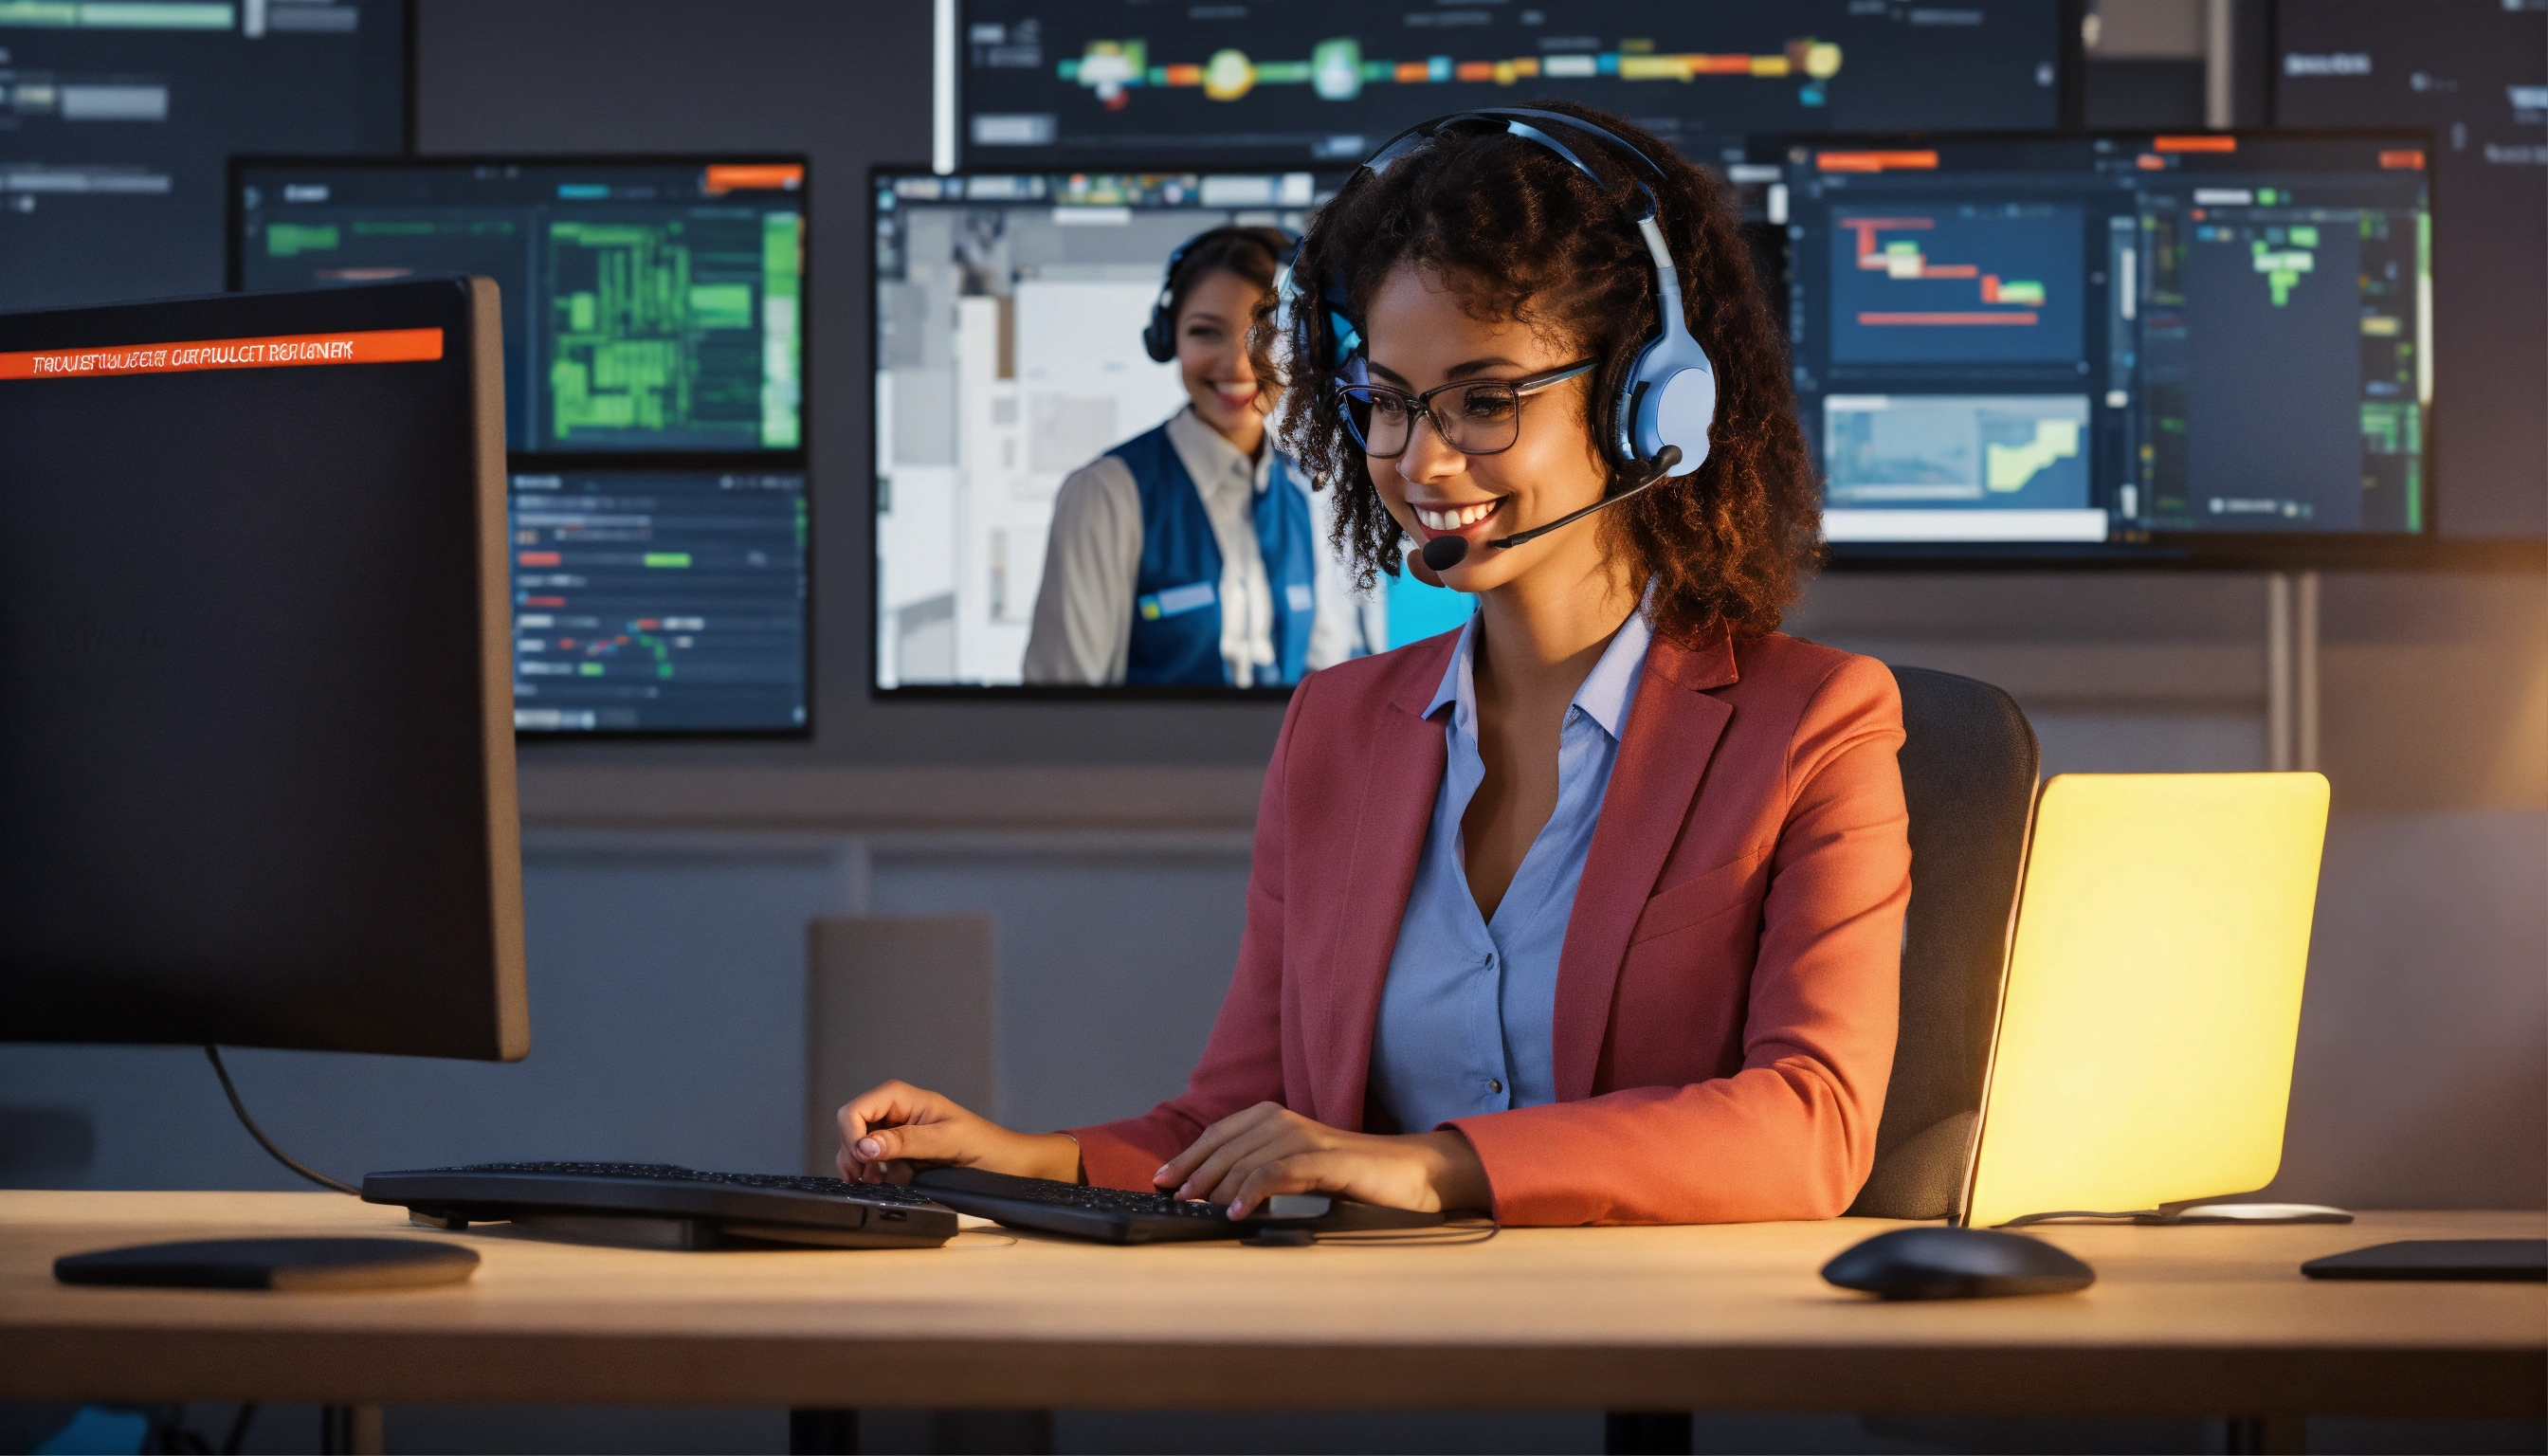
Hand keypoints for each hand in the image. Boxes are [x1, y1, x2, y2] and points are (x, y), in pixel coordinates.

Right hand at [835, 1080, 1081, 1185]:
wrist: (1009, 1166)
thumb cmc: (986, 1146)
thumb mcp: (947, 1141)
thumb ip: (907, 1142)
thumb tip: (867, 1146)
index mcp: (906, 1098)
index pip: (858, 1109)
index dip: (852, 1134)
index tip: (865, 1159)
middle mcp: (897, 1114)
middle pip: (851, 1127)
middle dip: (853, 1152)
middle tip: (868, 1177)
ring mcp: (897, 1135)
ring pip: (857, 1147)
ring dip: (860, 1166)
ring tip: (876, 1182)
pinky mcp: (900, 1155)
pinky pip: (871, 1163)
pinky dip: (870, 1175)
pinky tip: (883, 1183)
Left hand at [1155, 1102, 1491, 1218]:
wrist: (1410, 1174)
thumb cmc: (1352, 1177)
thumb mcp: (1298, 1169)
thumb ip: (1262, 1171)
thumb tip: (1214, 1194)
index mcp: (1277, 1118)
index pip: (1220, 1134)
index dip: (1188, 1155)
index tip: (1162, 1179)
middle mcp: (1287, 1121)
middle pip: (1227, 1145)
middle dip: (1195, 1173)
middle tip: (1175, 1199)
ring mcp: (1308, 1138)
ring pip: (1248, 1158)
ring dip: (1217, 1184)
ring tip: (1197, 1207)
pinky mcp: (1327, 1160)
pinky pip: (1280, 1173)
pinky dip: (1253, 1191)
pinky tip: (1235, 1213)